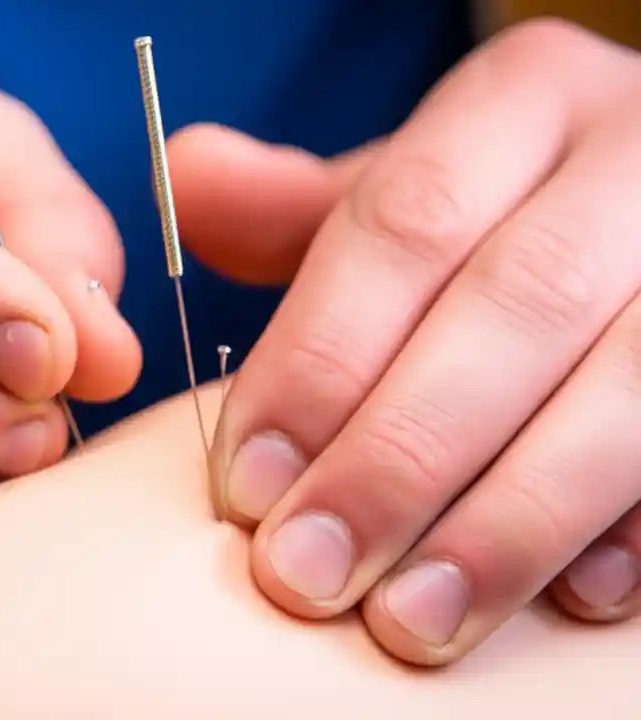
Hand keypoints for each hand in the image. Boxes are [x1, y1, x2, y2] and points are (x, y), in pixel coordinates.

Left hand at [170, 19, 640, 664]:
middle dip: (398, 455)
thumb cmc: (504, 213)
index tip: (249, 484)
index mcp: (524, 101)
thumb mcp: (411, 188)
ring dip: (509, 519)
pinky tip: (567, 600)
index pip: (404, 225)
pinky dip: (634, 531)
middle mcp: (633, 159)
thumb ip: (301, 208)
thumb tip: (188, 177)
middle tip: (307, 572)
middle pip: (515, 307)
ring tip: (410, 619)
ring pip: (625, 390)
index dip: (318, 360)